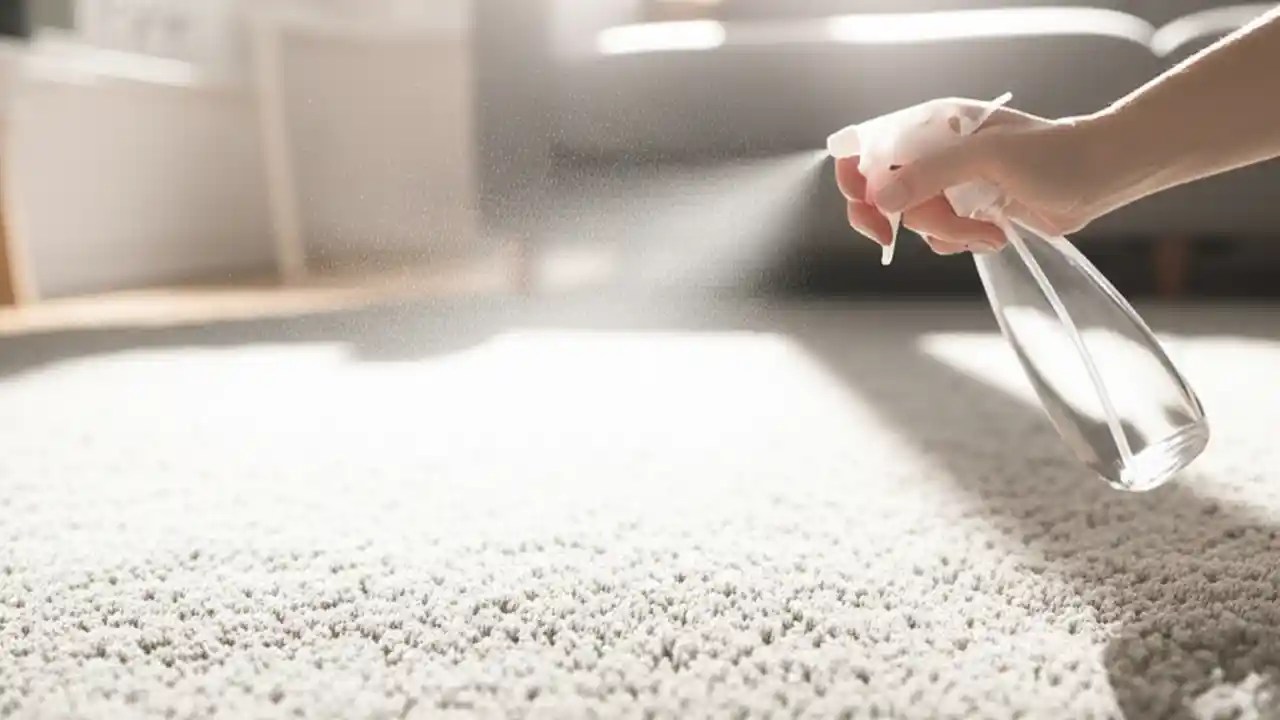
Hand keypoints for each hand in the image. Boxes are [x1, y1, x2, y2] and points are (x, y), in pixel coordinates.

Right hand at [834, 100, 1109, 254]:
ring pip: (914, 221)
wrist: (1102, 176)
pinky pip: (938, 237)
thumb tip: (879, 199)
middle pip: (884, 194)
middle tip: (891, 239)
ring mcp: (950, 186)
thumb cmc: (1053, 153)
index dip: (856, 179)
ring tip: (986, 230)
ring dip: (945, 232)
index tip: (871, 209)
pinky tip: (991, 234)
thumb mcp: (987, 156)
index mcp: (930, 127)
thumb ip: (929, 174)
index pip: (867, 148)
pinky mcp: (967, 213)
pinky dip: (959, 242)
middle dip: (901, 217)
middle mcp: (933, 155)